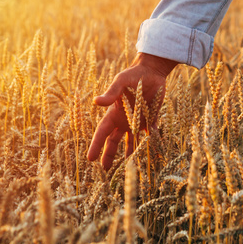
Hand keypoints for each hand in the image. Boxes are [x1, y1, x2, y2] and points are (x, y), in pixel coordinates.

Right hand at [86, 52, 176, 169]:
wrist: (152, 71)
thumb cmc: (133, 74)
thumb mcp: (121, 81)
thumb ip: (111, 93)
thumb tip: (96, 102)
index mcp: (114, 112)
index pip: (102, 132)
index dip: (96, 145)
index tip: (90, 158)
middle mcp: (124, 119)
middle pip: (114, 141)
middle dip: (108, 155)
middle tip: (104, 171)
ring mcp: (137, 121)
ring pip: (130, 142)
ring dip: (128, 154)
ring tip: (128, 169)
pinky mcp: (150, 120)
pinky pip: (149, 135)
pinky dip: (149, 144)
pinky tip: (150, 155)